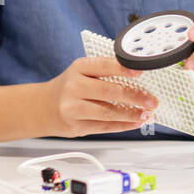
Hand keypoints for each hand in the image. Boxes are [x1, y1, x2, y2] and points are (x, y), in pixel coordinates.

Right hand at [42, 57, 157, 137]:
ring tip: (147, 114)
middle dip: (134, 97)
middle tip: (151, 101)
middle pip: (109, 91)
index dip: (124, 68)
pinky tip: (136, 123)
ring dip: (131, 115)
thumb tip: (139, 78)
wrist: (42, 107)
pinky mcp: (76, 126)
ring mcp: (73, 108)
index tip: (141, 71)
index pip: (104, 65)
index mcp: (79, 68)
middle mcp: (74, 87)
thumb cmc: (70, 87)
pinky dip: (123, 125)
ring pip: (108, 112)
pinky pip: (104, 127)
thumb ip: (106, 72)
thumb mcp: (82, 72)